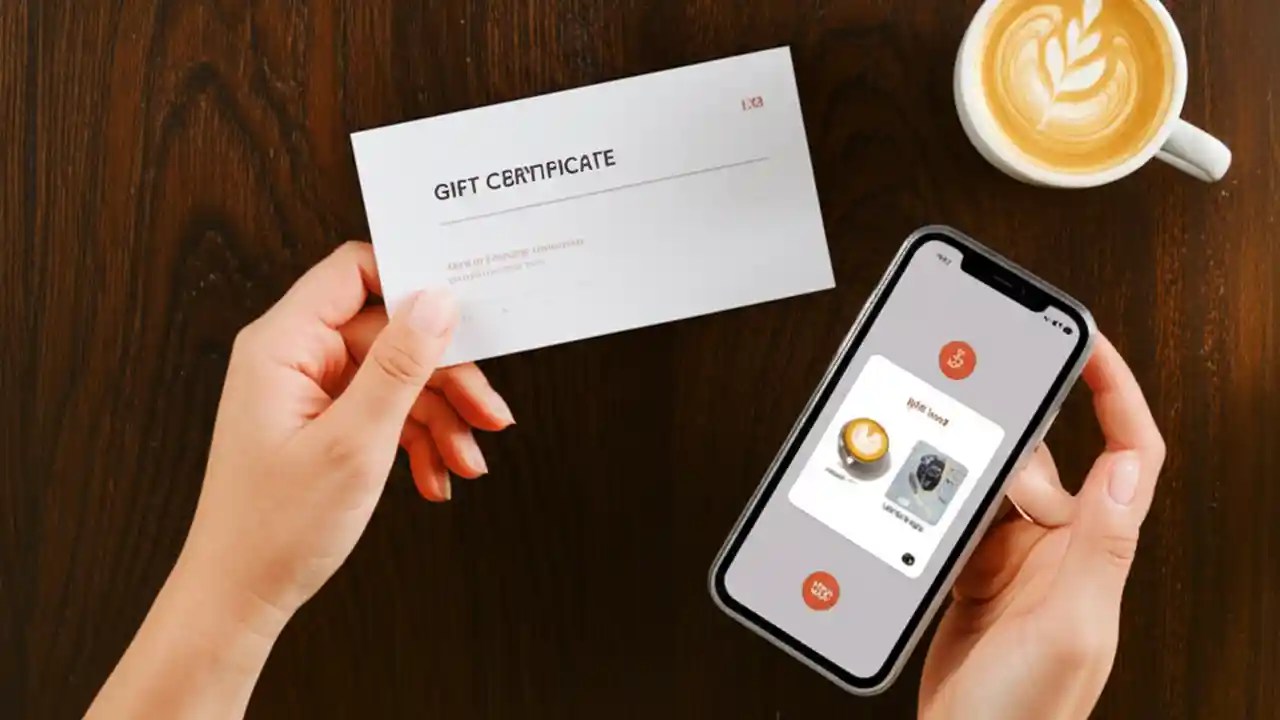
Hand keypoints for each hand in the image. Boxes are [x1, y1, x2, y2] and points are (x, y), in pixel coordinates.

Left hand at [89, 241, 512, 717]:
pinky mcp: (322, 422)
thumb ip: (399, 366)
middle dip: (446, 378)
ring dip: (440, 418)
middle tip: (487, 413)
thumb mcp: (354, 442)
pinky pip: (384, 411)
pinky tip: (437, 476)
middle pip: (391, 334)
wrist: (241, 596)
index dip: (413, 280)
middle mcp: (293, 358)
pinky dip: (417, 441)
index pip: (354, 272)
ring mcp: (308, 391)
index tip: (466, 308)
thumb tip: (437, 302)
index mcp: (283, 344)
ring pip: (396, 377)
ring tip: (466, 460)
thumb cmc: (276, 528)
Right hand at [919, 336, 1165, 719]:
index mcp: (1096, 556)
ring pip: (990, 484)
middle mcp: (1060, 553)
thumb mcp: (1069, 629)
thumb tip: (1129, 464)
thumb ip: (1101, 548)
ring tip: (937, 492)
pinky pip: (953, 518)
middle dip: (1005, 444)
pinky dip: (933, 508)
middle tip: (969, 431)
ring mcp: (1013, 563)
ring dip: (962, 478)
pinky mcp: (970, 574)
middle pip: (1041, 460)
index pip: (1128, 454)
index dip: (1116, 392)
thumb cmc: (1026, 715)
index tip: (1088, 346)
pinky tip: (917, 517)